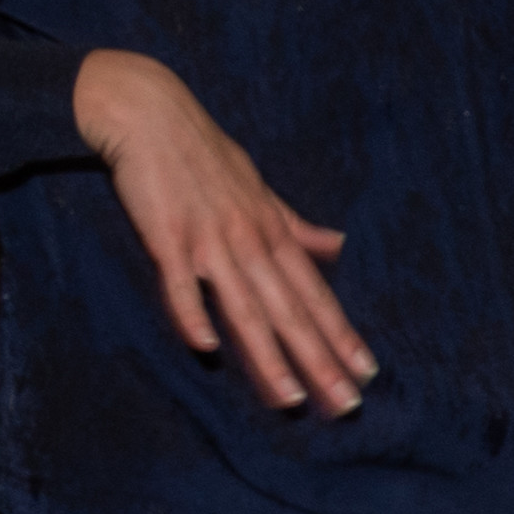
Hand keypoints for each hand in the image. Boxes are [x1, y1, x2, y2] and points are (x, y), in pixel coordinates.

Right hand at [76, 47, 370, 414]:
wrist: (146, 106)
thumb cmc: (203, 151)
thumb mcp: (260, 188)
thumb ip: (296, 226)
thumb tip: (339, 244)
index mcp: (272, 232)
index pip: (316, 294)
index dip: (342, 335)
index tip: (367, 374)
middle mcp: (249, 241)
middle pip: (290, 312)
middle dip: (320, 361)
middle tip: (346, 406)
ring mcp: (208, 239)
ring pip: (245, 307)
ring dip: (268, 355)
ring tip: (290, 399)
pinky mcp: (165, 234)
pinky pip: (180, 281)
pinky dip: (192, 312)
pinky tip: (206, 348)